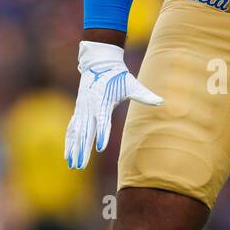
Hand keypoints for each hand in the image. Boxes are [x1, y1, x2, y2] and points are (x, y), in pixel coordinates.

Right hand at [64, 40, 161, 169]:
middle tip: (81, 166)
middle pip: (86, 132)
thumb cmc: (118, 76)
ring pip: (76, 133)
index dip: (101, 134)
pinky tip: (68, 154)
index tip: (100, 147)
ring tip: (72, 165)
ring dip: (73, 149)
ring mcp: (82, 109)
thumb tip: (161, 101)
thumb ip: (145, 95)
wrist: (99, 63)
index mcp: (102, 102)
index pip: (102, 122)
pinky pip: (72, 128)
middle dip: (83, 150)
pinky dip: (69, 141)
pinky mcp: (79, 110)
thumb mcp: (132, 84)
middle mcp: (90, 107)